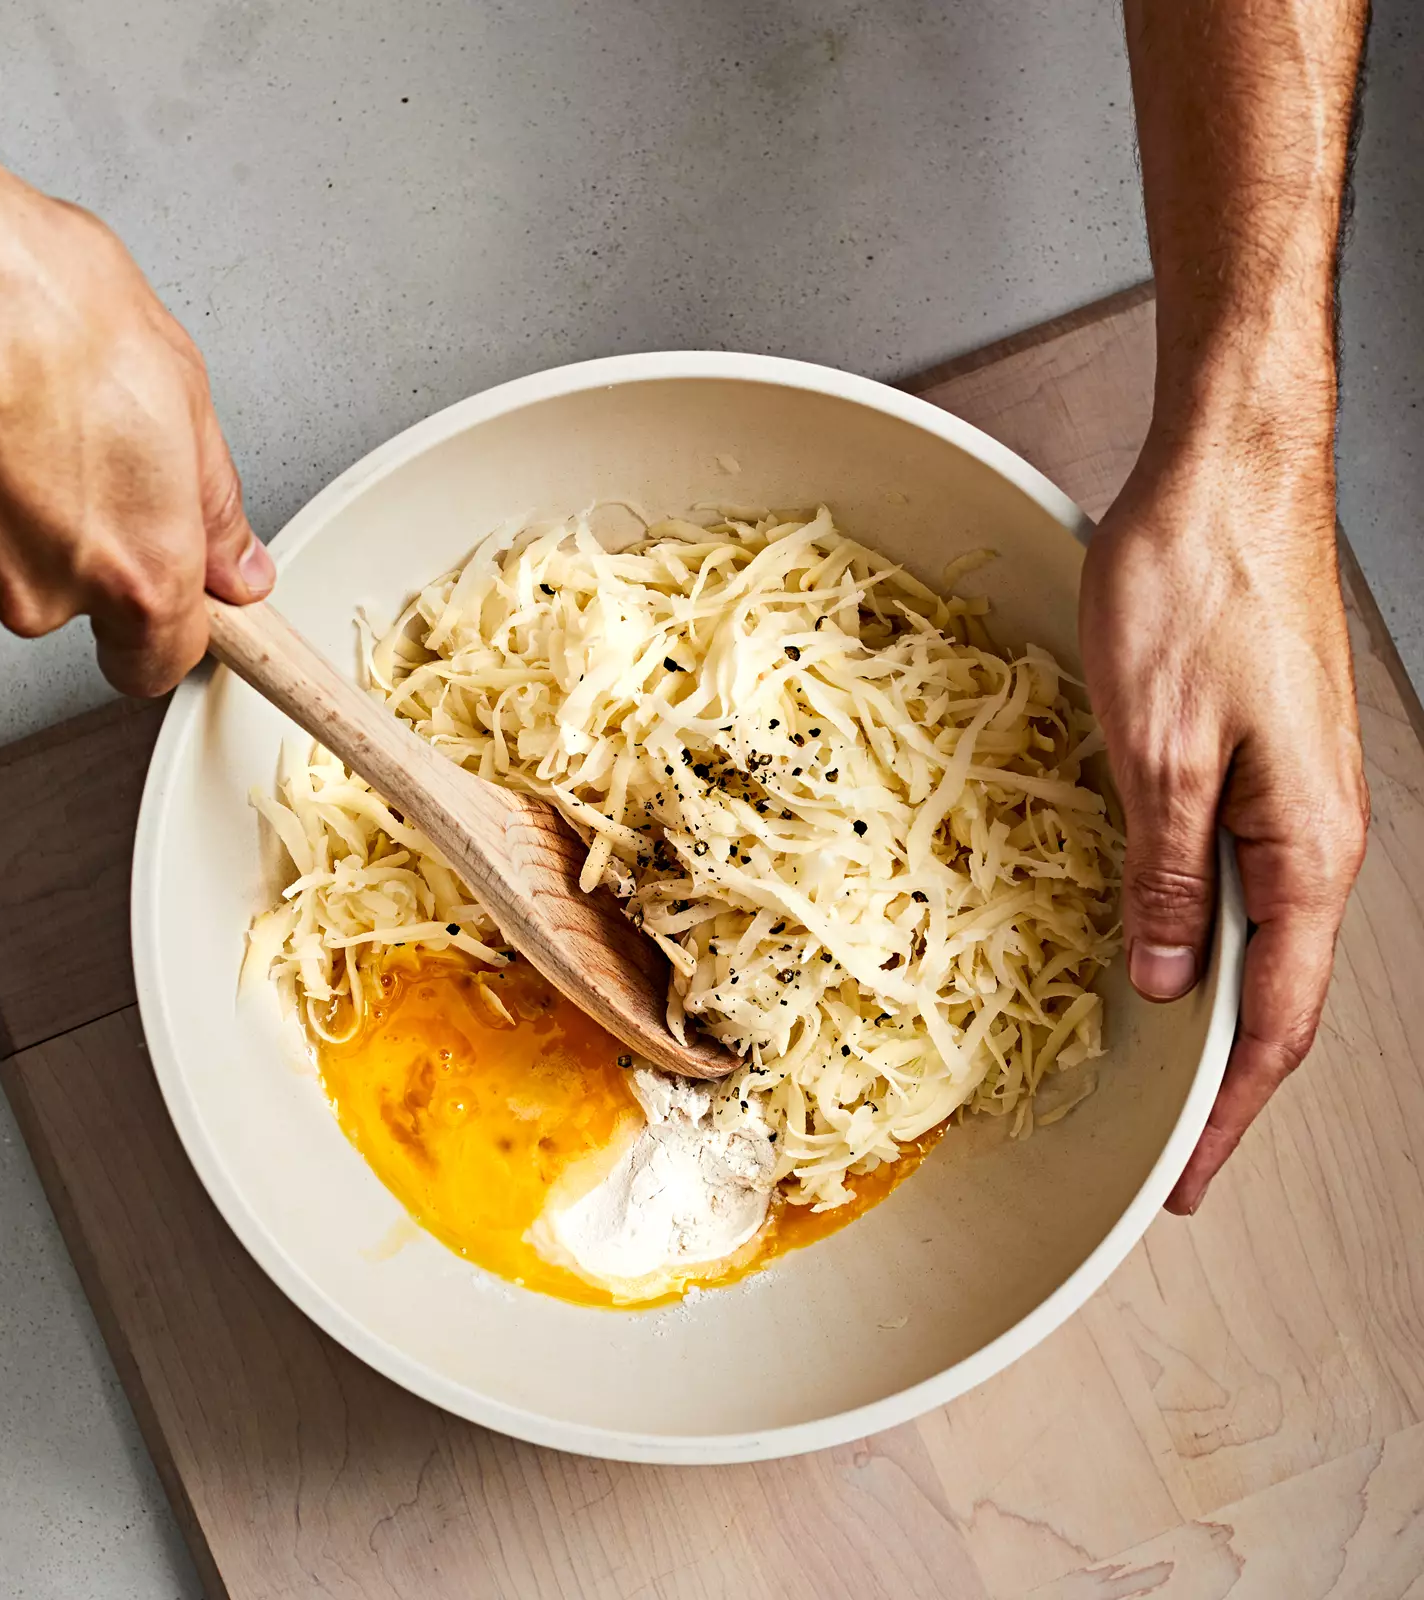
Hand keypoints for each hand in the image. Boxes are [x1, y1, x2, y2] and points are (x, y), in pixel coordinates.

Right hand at [0, 50, 272, 695]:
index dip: (168, 622)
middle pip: (72, 596)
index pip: (158, 662)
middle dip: (83, 530)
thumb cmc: (21, 291)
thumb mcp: (176, 385)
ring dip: (7, 496)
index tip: (175, 598)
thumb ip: (212, 501)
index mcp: (132, 569)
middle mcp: (37, 588)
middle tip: (80, 436)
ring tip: (8, 399)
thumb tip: (231, 560)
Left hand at [1080, 413, 1368, 1212]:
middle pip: (1273, 988)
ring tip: (1153, 1066)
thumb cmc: (1197, 586)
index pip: (1274, 1019)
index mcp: (1304, 847)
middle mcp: (1311, 832)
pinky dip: (1189, 925)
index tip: (1184, 1180)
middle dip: (1219, 1075)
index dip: (1227, 1112)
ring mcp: (1287, 793)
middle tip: (1164, 1144)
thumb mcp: (1158, 750)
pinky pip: (1229, 869)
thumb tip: (1170, 981)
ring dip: (1204, 1001)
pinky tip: (1153, 942)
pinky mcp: (1254, 756)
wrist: (1227, 471)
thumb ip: (1168, 876)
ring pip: (1249, 930)